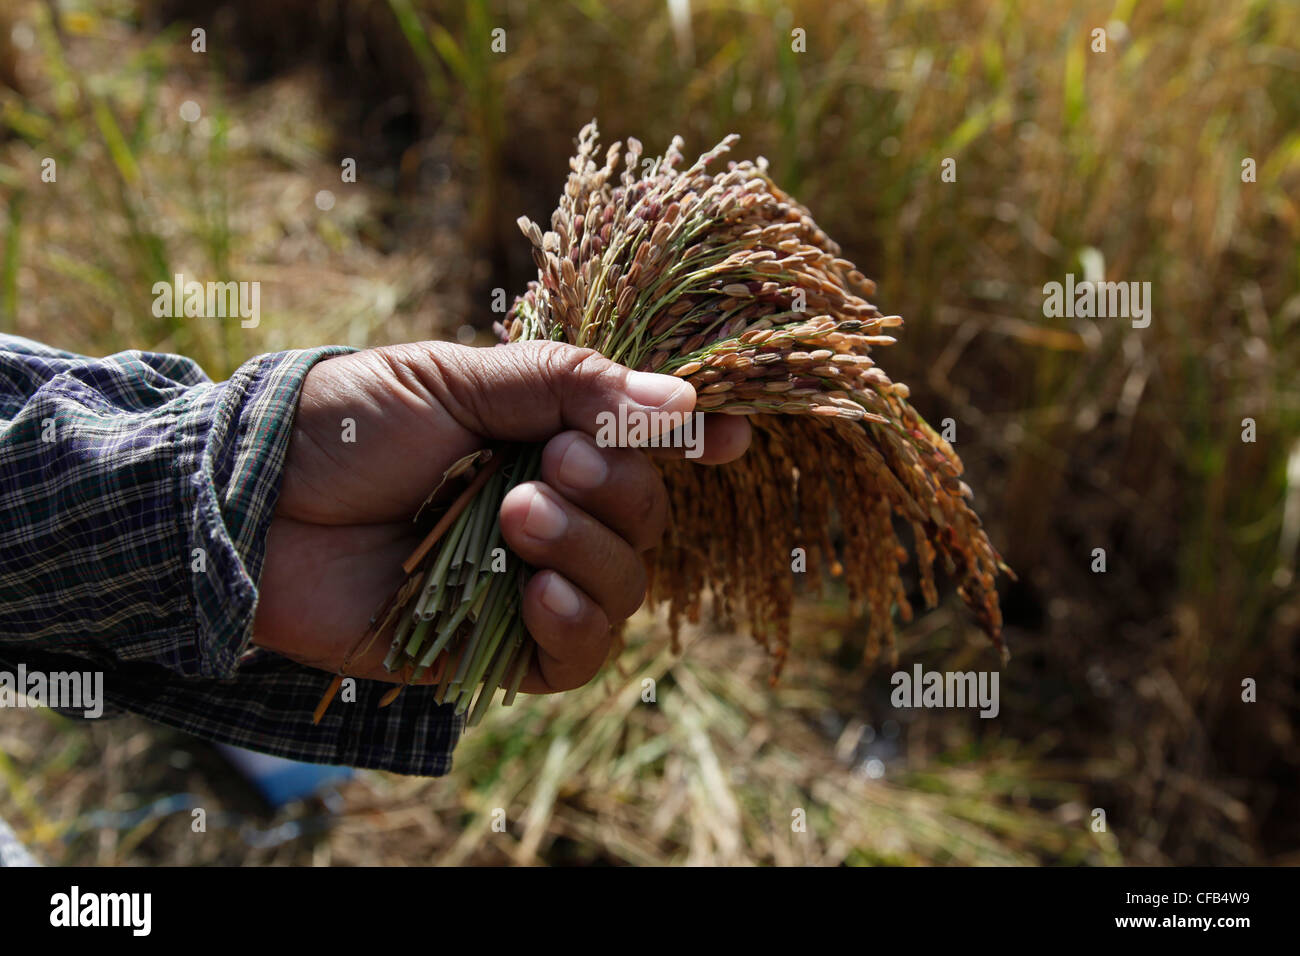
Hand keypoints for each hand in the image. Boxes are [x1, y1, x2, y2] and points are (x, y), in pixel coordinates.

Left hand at [253, 340, 750, 693]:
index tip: (727, 438)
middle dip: (615, 487)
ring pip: (625, 584)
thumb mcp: (454, 379)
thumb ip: (566, 387)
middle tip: (547, 462)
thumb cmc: (343, 427)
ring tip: (514, 516)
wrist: (249, 507)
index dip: (692, 443)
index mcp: (541, 439)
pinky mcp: (496, 649)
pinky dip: (575, 622)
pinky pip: (579, 656)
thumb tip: (683, 406)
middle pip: (646, 515)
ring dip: (590, 548)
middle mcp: (548, 511)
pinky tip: (534, 590)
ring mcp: (526, 583)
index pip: (642, 447)